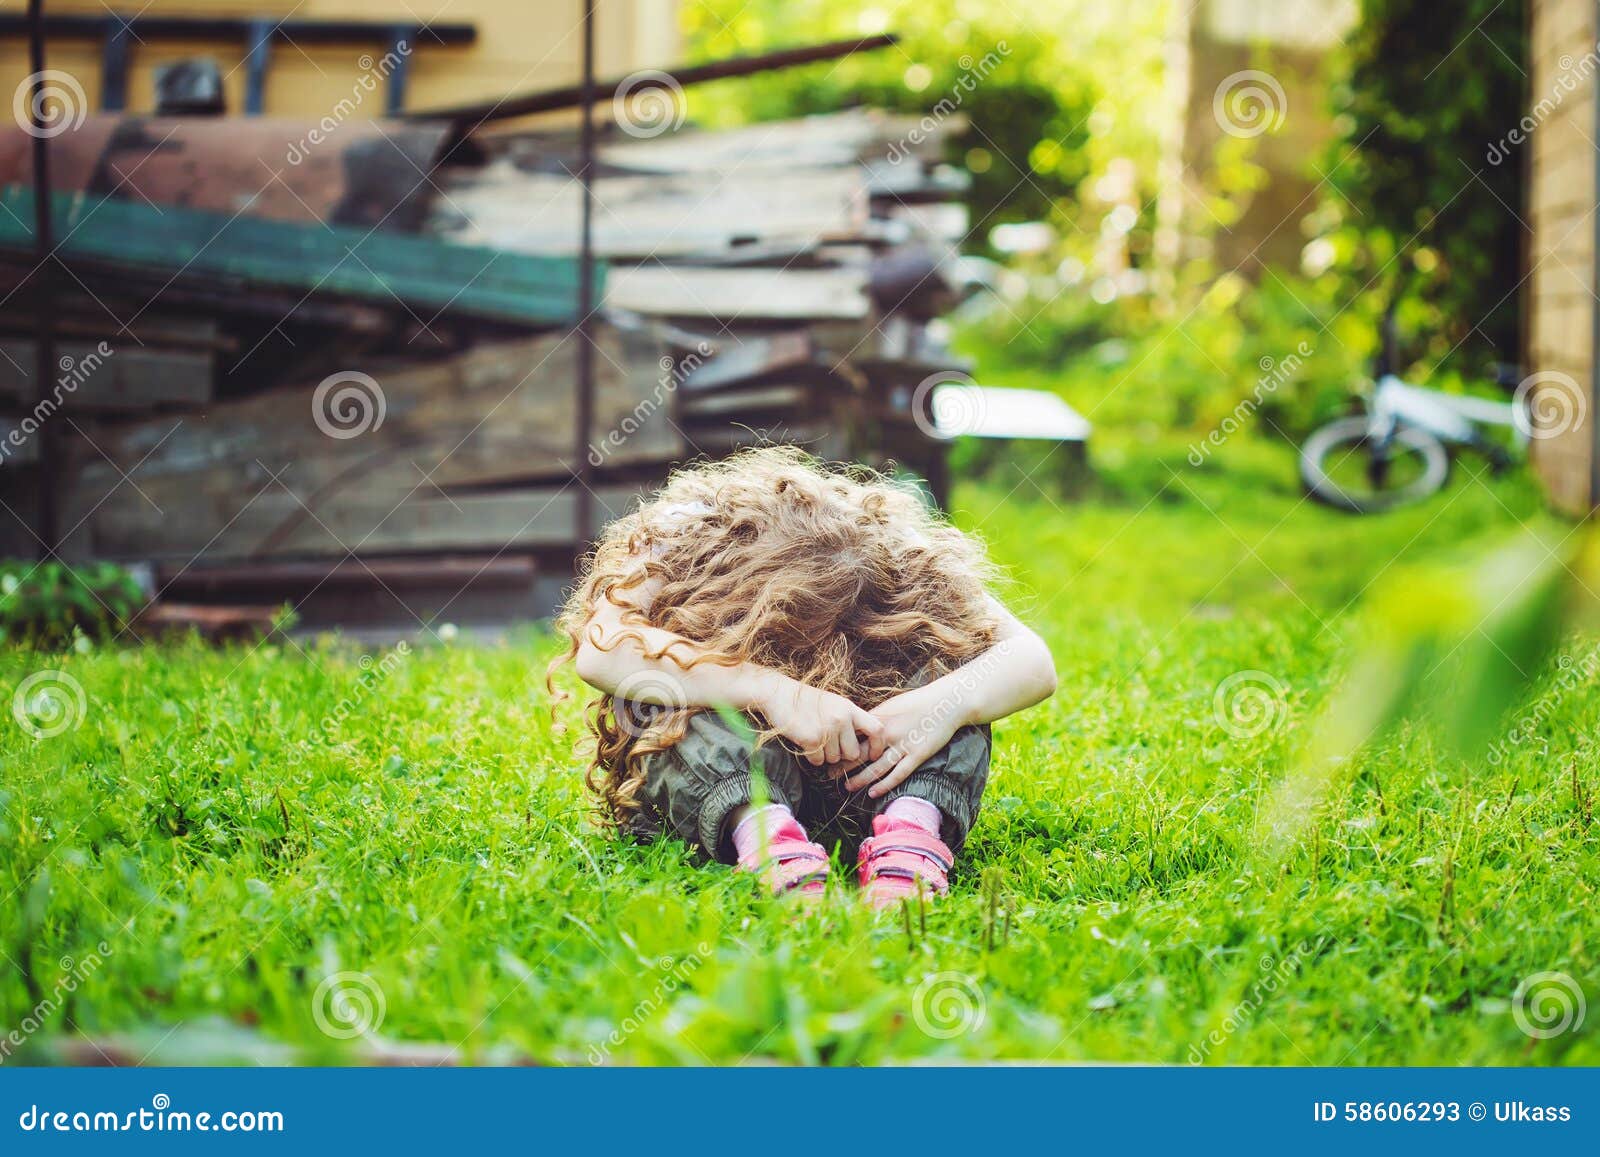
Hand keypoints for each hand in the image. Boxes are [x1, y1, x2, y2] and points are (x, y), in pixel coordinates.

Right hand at [756, 674, 884, 766]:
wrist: (779, 695)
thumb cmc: (807, 701)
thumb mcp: (835, 703)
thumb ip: (851, 719)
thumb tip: (866, 741)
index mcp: (849, 708)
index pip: (876, 729)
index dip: (878, 746)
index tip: (873, 755)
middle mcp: (841, 718)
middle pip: (853, 753)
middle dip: (842, 755)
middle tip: (829, 744)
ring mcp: (827, 729)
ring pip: (834, 759)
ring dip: (824, 755)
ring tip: (815, 738)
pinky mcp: (811, 739)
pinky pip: (818, 761)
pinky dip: (811, 757)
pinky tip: (805, 742)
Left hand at [840, 683, 962, 797]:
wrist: (946, 703)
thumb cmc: (919, 702)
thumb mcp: (892, 705)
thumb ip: (876, 718)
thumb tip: (858, 727)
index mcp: (879, 719)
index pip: (852, 735)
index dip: (839, 746)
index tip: (827, 754)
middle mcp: (887, 733)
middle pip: (859, 753)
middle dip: (843, 765)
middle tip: (828, 775)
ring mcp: (902, 745)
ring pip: (876, 767)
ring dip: (860, 779)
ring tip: (847, 787)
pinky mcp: (917, 755)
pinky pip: (897, 774)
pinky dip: (884, 785)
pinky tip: (872, 793)